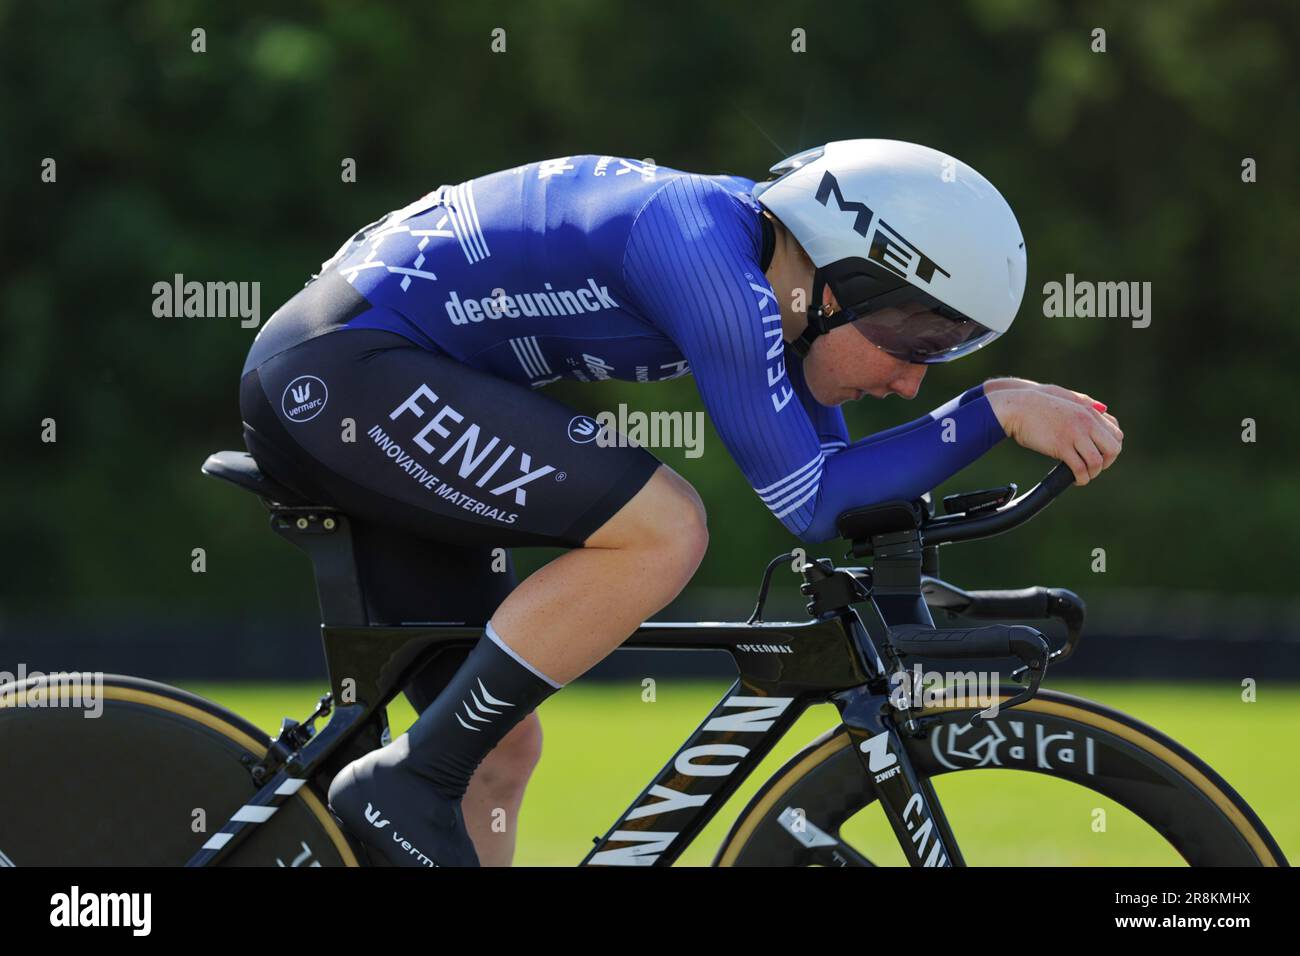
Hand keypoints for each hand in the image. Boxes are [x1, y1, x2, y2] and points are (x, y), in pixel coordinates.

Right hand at [987, 388, 1122, 484]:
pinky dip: (1080, 478)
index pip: (1116, 434)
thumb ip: (1085, 403)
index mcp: (1089, 412)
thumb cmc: (1037, 404)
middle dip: (1106, 463)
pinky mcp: (1061, 446)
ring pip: (1097, 461)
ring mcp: (1075, 434)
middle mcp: (1086, 422)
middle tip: (1093, 468)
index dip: (1111, 449)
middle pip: (1113, 448)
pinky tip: (1075, 479)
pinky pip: (1079, 468)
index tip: (1100, 456)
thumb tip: (1103, 409)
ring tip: (1083, 476)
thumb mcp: (1065, 398)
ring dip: (1093, 473)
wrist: (1016, 408)